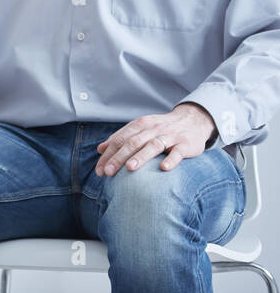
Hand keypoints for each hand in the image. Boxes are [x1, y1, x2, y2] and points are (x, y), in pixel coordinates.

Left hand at [95, 104, 217, 175]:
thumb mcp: (140, 129)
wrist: (192, 120)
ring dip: (141, 157)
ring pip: (153, 146)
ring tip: (129, 168)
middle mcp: (153, 129)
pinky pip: (178, 152)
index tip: (99, 169)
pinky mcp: (186, 144)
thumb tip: (100, 149)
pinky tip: (164, 168)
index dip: (108, 154)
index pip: (120, 139)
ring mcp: (170, 136)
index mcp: (140, 125)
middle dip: (119, 157)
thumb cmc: (161, 128)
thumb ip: (121, 138)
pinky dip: (171, 159)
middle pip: (133, 143)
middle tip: (108, 172)